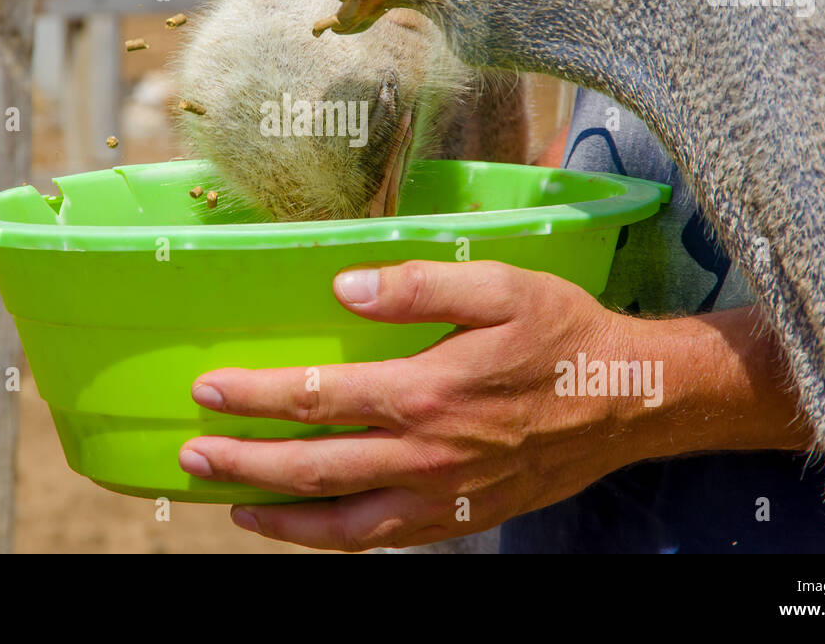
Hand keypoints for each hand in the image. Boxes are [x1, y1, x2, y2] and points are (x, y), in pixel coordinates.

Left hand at [178, 260, 646, 550]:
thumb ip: (418, 284)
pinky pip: (384, 540)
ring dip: (279, 519)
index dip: (255, 397)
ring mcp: (443, 498)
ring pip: (342, 524)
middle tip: (194, 456)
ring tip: (233, 508)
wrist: (630, 400)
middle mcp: (425, 456)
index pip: (316, 399)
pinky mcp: (462, 519)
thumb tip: (342, 288)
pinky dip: (335, 539)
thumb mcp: (499, 287)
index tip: (208, 391)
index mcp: (426, 392)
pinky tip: (311, 527)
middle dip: (244, 464)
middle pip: (313, 470)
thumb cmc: (563, 335)